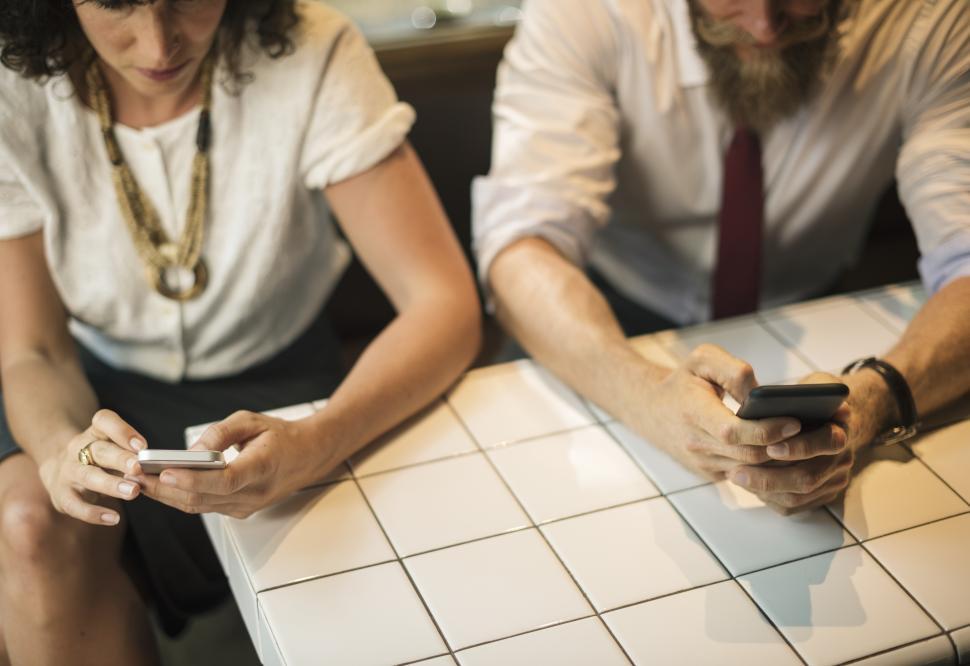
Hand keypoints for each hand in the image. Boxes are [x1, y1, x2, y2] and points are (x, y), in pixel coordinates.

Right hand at [37, 409, 146, 525]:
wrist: (58, 470)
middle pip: (99, 451)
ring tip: (133, 492)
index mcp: (95, 432)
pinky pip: (75, 505)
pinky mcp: (61, 495)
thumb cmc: (100, 459)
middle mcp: (78, 449)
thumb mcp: (112, 447)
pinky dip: (94, 513)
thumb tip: (158, 465)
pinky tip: (113, 518)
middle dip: (120, 459)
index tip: (142, 446)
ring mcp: (68, 472)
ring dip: (111, 485)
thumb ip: (132, 453)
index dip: (122, 431)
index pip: (104, 421)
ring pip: (88, 476)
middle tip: (139, 467)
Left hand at [132, 410, 332, 518]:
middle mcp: (255, 494)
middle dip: (164, 488)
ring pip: (199, 506)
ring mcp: (247, 507)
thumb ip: (220, 433)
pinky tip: (159, 485)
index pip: (225, 480)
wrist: (308, 457)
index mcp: (263, 466)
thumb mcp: (253, 421)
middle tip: (133, 474)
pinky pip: (205, 507)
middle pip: (203, 498)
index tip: (165, 472)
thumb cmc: (281, 436)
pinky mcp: (239, 512)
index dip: (193, 479)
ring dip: (166, 495)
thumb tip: (190, 451)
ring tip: (137, 480)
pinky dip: (180, 496)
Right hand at [645, 344, 803, 479]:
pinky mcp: (710, 474)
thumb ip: (734, 371)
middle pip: (749, 455)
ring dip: (780, 460)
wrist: (652, 410)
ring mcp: (703, 463)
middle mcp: (696, 444)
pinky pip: (746, 475)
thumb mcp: (702, 360)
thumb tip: (761, 395)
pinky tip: (788, 451)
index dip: (766, 429)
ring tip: (806, 442)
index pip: (733, 431)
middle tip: (812, 433)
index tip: (794, 421)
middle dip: (783, 446)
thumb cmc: (683, 382)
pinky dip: (768, 466)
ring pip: (751, 470)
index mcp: (692, 412)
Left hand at [727, 372, 853, 513]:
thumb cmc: (814, 402)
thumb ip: (811, 390)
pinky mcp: (821, 495)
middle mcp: (841, 459)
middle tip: (736, 471)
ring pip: (798, 496)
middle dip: (769, 477)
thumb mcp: (815, 386)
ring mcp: (832, 480)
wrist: (830, 421)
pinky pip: (793, 505)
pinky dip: (769, 497)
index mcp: (841, 430)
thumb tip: (798, 398)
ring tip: (736, 476)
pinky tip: (749, 485)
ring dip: (764, 489)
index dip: (799, 447)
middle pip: (807, 478)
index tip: (770, 447)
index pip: (826, 443)